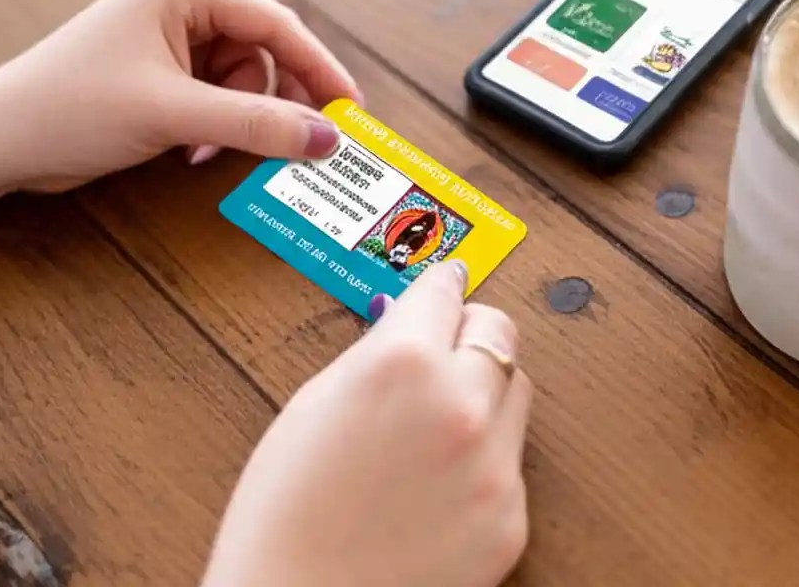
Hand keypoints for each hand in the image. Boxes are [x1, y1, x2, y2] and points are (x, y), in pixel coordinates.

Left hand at [0, 0, 359, 191]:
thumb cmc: (71, 109)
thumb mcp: (174, 117)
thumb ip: (256, 126)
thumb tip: (326, 139)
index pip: (275, 22)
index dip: (318, 66)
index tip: (348, 111)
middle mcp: (179, 7)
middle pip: (265, 43)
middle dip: (283, 91)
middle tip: (307, 135)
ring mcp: (169, 42)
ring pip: (243, 75)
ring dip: (244, 117)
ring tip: (215, 150)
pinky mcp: (161, 76)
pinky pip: (218, 96)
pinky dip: (219, 126)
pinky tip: (194, 154)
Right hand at [202, 262, 532, 586]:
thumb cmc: (282, 516)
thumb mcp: (314, 405)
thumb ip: (376, 354)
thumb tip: (412, 321)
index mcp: (400, 363)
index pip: (444, 290)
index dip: (440, 284)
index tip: (448, 280)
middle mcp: (459, 404)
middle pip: (498, 330)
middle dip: (470, 333)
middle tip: (445, 349)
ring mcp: (493, 465)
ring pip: (516, 393)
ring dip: (485, 394)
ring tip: (433, 428)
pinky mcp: (511, 518)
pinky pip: (512, 463)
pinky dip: (484, 461)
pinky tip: (437, 486)